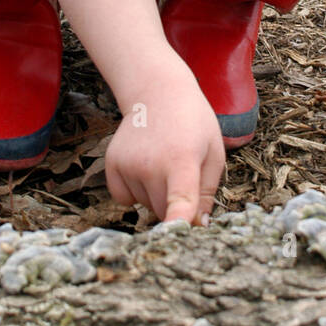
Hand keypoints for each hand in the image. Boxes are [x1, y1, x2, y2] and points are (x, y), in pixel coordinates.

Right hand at [106, 72, 224, 224]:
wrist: (158, 92)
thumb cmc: (193, 124)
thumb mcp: (213, 153)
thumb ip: (207, 193)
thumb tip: (198, 226)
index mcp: (182, 161)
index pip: (180, 198)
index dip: (177, 220)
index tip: (176, 232)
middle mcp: (151, 164)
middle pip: (163, 212)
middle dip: (174, 205)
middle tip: (182, 174)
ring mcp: (128, 164)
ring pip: (144, 205)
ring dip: (155, 195)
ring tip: (162, 162)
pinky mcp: (111, 164)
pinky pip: (124, 198)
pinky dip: (134, 191)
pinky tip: (143, 167)